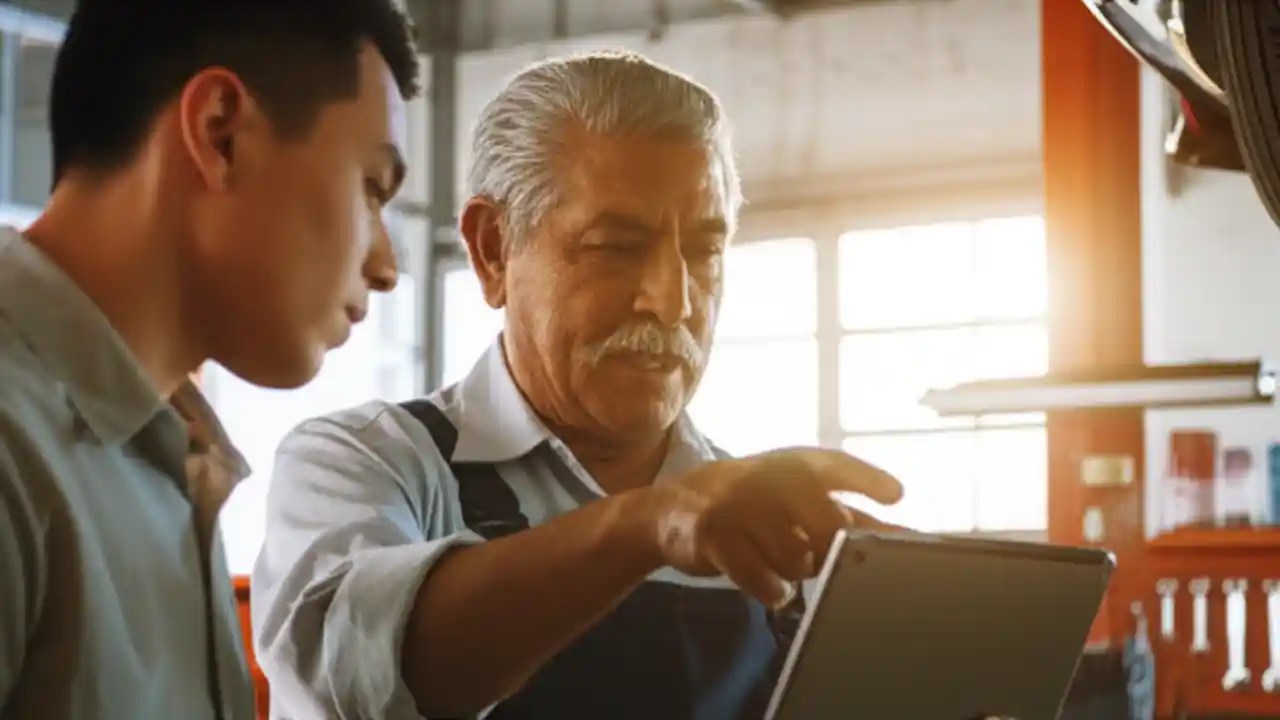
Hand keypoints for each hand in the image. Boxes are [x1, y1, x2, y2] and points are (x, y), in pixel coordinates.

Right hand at [649, 447, 903, 608]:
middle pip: (829, 529)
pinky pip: (765, 582)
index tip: (897, 496)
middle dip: (832, 553)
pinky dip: (772, 590)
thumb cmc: (755, 504)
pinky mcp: (717, 537)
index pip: (840, 466)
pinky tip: (763, 578)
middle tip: (815, 555)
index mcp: (797, 464)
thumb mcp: (799, 498)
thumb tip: (909, 535)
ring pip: (798, 561)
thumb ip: (852, 516)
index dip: (870, 480)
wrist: (676, 508)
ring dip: (794, 572)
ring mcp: (742, 507)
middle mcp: (771, 478)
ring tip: (777, 560)